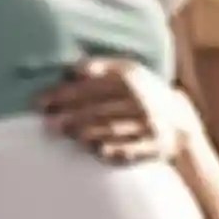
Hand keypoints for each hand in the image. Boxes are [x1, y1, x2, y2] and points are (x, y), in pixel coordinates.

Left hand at [38, 58, 200, 163]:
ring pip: (113, 129)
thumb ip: (101, 67)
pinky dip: (114, 150)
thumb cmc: (142, 92)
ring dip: (86, 133)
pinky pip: (132, 150)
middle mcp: (141, 103)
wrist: (180, 121)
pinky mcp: (154, 147)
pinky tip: (96, 150)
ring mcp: (149, 126)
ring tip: (65, 134)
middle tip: (48, 123)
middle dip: (70, 116)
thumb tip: (74, 68)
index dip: (63, 95)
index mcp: (130, 81)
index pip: (91, 88)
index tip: (39, 102)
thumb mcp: (128, 71)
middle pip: (100, 109)